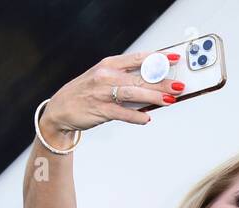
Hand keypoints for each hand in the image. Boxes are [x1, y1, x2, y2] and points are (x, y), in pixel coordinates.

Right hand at [41, 51, 178, 137]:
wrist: (60, 109)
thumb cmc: (86, 93)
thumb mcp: (104, 79)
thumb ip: (126, 80)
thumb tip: (153, 86)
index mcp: (109, 64)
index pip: (137, 58)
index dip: (157, 59)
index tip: (173, 60)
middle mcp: (106, 75)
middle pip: (139, 77)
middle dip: (161, 82)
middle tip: (178, 87)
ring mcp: (103, 93)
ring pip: (133, 93)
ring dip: (153, 97)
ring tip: (169, 101)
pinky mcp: (100, 110)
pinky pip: (122, 113)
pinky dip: (136, 116)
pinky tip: (146, 118)